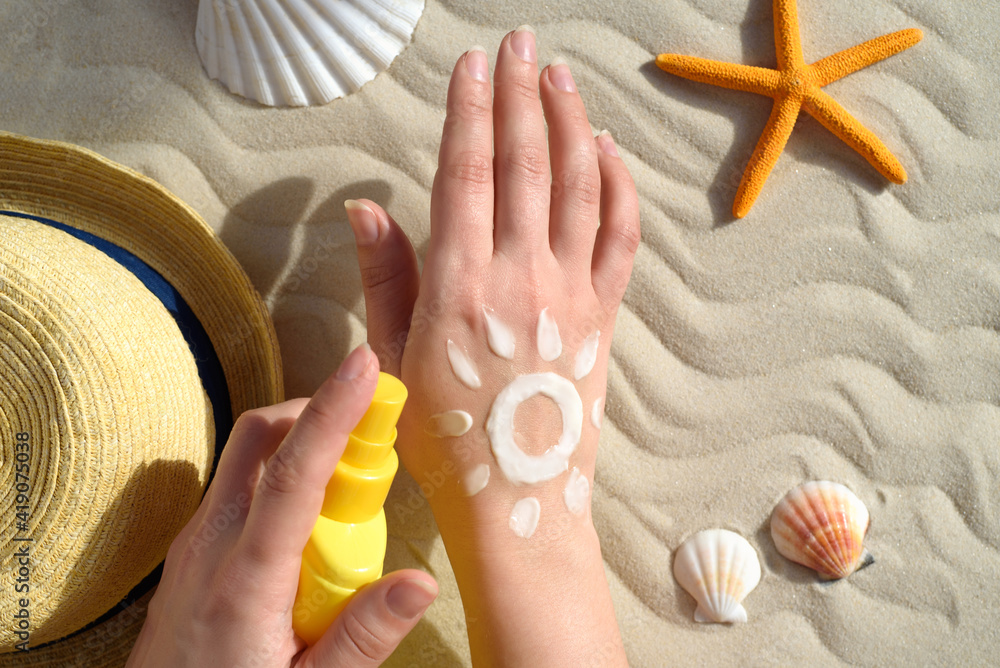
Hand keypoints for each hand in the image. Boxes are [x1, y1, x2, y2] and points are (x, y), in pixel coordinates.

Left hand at [127, 345, 437, 666]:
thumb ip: (363, 636)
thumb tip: (420, 582)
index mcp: (244, 581)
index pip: (291, 475)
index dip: (331, 413)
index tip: (363, 367)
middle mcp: (210, 545)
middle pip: (260, 439)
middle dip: (318, 413)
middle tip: (374, 428)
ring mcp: (194, 542)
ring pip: (248, 456)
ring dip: (301, 445)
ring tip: (352, 487)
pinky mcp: (193, 548)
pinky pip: (240, 485)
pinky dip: (281, 475)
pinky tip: (313, 523)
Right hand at [347, 27, 636, 666]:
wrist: (518, 504)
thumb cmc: (445, 442)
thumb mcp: (393, 361)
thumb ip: (385, 276)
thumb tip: (366, 205)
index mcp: (458, 286)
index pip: (465, 174)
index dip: (469, 112)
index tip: (470, 66)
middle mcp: (520, 278)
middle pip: (525, 164)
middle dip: (521, 95)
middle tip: (520, 44)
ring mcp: (570, 294)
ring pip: (577, 187)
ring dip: (570, 124)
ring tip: (560, 78)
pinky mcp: (602, 315)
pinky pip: (619, 237)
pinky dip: (617, 187)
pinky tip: (606, 152)